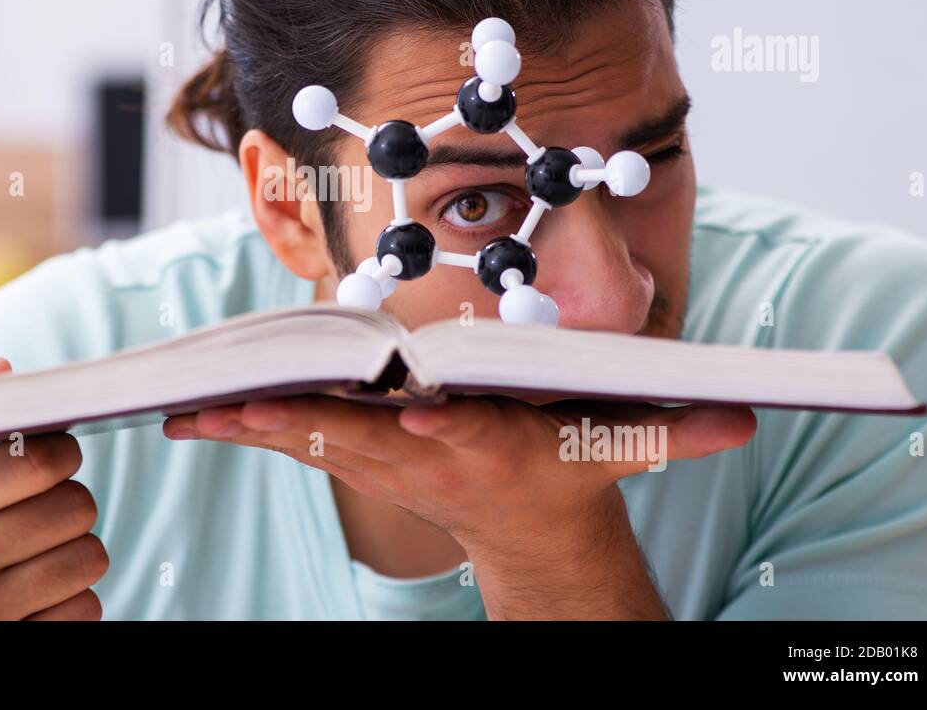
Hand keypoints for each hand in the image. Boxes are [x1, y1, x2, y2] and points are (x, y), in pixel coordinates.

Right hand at [0, 359, 108, 620]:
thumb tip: (1, 367)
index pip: (45, 460)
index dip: (60, 452)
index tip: (48, 458)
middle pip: (77, 507)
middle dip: (68, 500)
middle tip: (40, 505)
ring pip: (90, 556)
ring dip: (75, 548)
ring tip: (36, 548)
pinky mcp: (13, 650)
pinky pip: (88, 608)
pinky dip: (71, 598)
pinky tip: (33, 592)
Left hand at [163, 394, 754, 617]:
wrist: (524, 522)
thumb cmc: (564, 468)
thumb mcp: (620, 450)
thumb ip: (671, 430)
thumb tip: (740, 419)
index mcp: (487, 447)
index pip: (460, 439)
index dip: (434, 430)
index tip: (408, 416)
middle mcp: (424, 455)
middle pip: (357, 439)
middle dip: (300, 423)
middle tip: (239, 405)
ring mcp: (384, 459)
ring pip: (309, 438)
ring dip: (249, 424)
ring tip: (186, 407)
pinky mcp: (357, 453)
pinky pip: (293, 437)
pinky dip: (243, 425)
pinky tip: (188, 413)